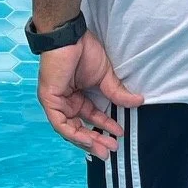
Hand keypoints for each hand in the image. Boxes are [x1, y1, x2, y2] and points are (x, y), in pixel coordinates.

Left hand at [36, 28, 142, 157]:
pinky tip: (89, 139)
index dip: (105, 127)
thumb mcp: (105, 76)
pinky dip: (74, 133)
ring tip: (103, 149)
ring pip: (69, 129)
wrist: (70, 36)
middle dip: (96, 140)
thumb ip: (116, 93)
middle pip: (79, 127)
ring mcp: (55, 102)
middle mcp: (65, 101)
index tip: (119, 135)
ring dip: (87, 141)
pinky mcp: (48, 100)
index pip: (90, 117)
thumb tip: (139, 102)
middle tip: (111, 151)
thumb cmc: (84, 50)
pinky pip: (60, 124)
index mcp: (77, 95)